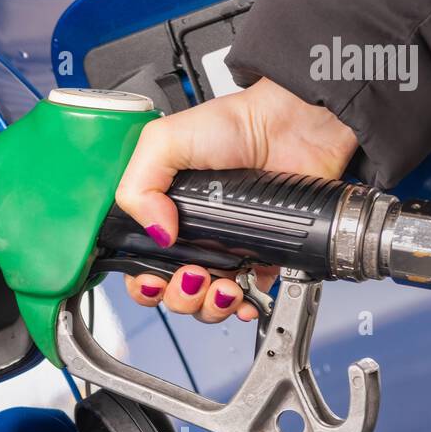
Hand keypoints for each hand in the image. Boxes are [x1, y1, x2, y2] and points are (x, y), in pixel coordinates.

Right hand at [116, 77, 358, 321]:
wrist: (293, 127)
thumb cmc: (234, 125)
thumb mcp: (163, 142)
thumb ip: (138, 186)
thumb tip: (155, 234)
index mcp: (162, 211)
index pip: (140, 262)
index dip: (142, 281)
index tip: (152, 278)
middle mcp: (191, 234)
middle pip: (171, 290)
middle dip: (178, 296)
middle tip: (192, 276)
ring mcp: (227, 247)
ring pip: (207, 301)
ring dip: (209, 305)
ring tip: (222, 286)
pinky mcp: (262, 255)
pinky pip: (248, 297)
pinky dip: (244, 306)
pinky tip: (243, 297)